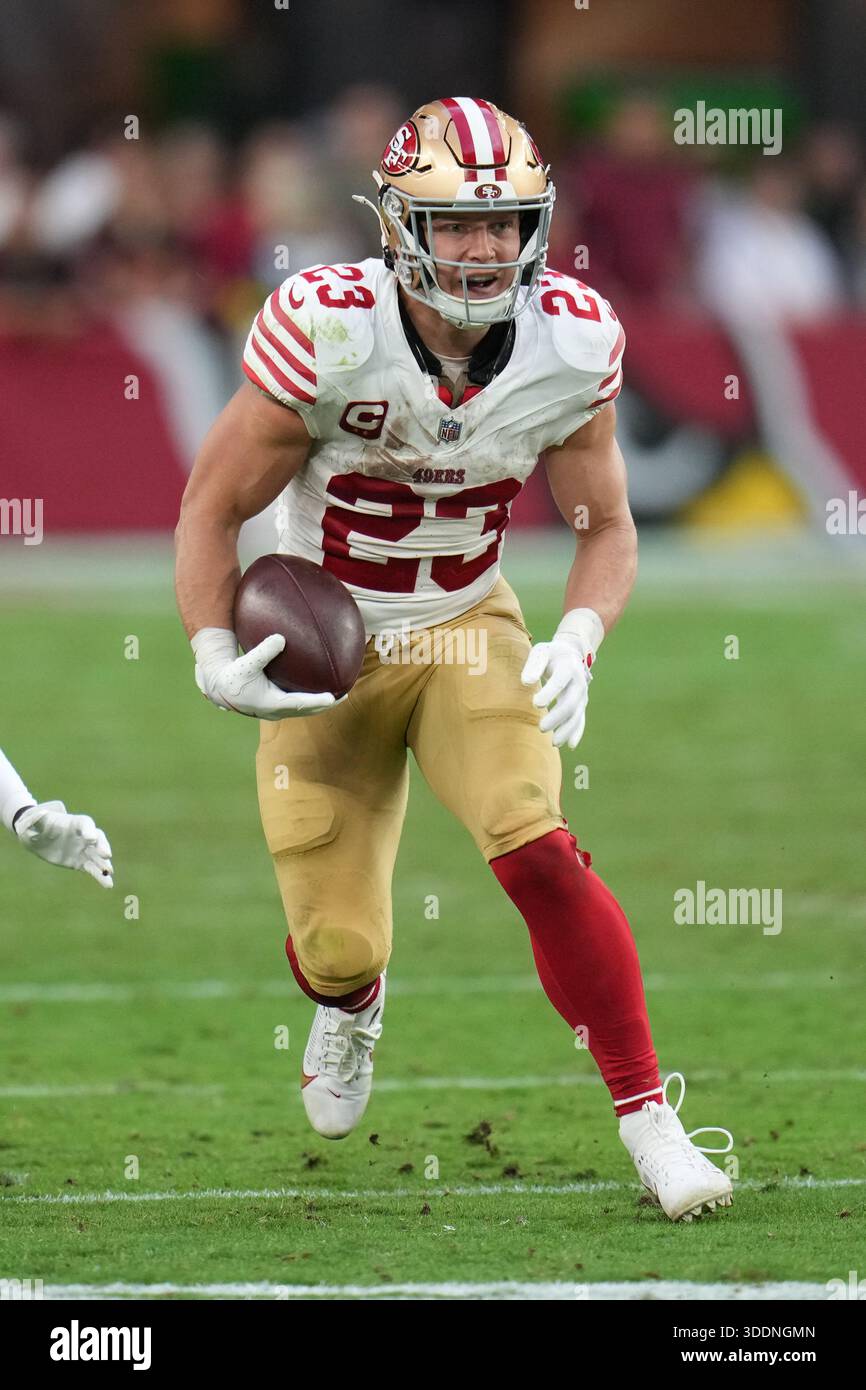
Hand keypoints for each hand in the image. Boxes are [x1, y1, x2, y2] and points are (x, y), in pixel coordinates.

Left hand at [15, 801, 112, 886]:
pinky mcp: (81, 862)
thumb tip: (38, 815)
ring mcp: (84, 849)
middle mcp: (83, 835)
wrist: (37, 838)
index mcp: (74, 822)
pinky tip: (108, 884)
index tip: (91, 838)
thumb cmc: (37, 826)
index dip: (89, 830)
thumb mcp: (35, 822)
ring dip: (105, 864)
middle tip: (106, 854)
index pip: (85, 824)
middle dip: (103, 846)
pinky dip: (101, 876)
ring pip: (98, 856)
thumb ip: (38, 820)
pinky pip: (93, 869)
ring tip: (110, 872)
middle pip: (98, 838)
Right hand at [192, 628, 342, 720]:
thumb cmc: (232, 675)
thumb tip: (281, 638)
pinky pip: (298, 703)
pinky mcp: (275, 705)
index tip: (333, 697)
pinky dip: (310, 699)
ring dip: (320, 704)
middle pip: (307, 710)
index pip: (299, 704)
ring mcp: (276, 710)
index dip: (317, 702)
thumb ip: (264, 651)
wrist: (220, 688)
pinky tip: (318, 687)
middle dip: (326, 705)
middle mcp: (276, 710)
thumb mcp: (246, 662)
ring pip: (304, 709)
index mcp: (271, 703)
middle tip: (345, 696)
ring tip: (338, 694)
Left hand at [520, 608, 602, 749]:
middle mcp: (578, 682)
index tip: (536, 703)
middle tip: (542, 727)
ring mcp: (582, 695)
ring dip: (566, 729)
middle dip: (557, 717)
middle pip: (570, 702)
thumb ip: (533, 665)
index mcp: (568, 667)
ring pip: (576, 714)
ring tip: (554, 742)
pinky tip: (570, 745)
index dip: (549, 693)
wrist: (570, 653)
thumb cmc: (550, 654)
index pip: (559, 682)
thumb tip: (526, 682)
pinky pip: (580, 719)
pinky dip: (576, 732)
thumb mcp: (540, 651)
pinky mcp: (581, 704)